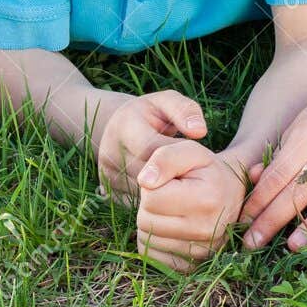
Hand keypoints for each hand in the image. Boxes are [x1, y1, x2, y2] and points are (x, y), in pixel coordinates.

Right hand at [95, 90, 206, 206]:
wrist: (119, 129)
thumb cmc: (151, 114)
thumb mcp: (167, 102)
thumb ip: (186, 111)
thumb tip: (199, 131)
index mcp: (125, 126)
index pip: (152, 149)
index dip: (175, 157)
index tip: (192, 159)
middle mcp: (110, 151)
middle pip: (147, 174)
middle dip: (172, 177)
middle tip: (191, 176)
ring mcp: (107, 174)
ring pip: (142, 193)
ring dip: (165, 191)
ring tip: (182, 183)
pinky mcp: (108, 192)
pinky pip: (135, 204)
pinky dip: (154, 202)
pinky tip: (166, 191)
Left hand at [135, 141, 248, 271]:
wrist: (230, 194)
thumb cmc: (206, 170)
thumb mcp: (190, 152)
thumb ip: (165, 158)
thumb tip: (144, 181)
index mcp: (207, 199)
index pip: (151, 199)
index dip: (152, 185)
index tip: (168, 181)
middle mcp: (206, 231)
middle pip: (145, 221)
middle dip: (149, 204)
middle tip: (167, 195)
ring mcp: (200, 253)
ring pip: (146, 240)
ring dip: (151, 222)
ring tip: (170, 209)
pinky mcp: (191, 267)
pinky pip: (152, 257)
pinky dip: (153, 241)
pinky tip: (168, 227)